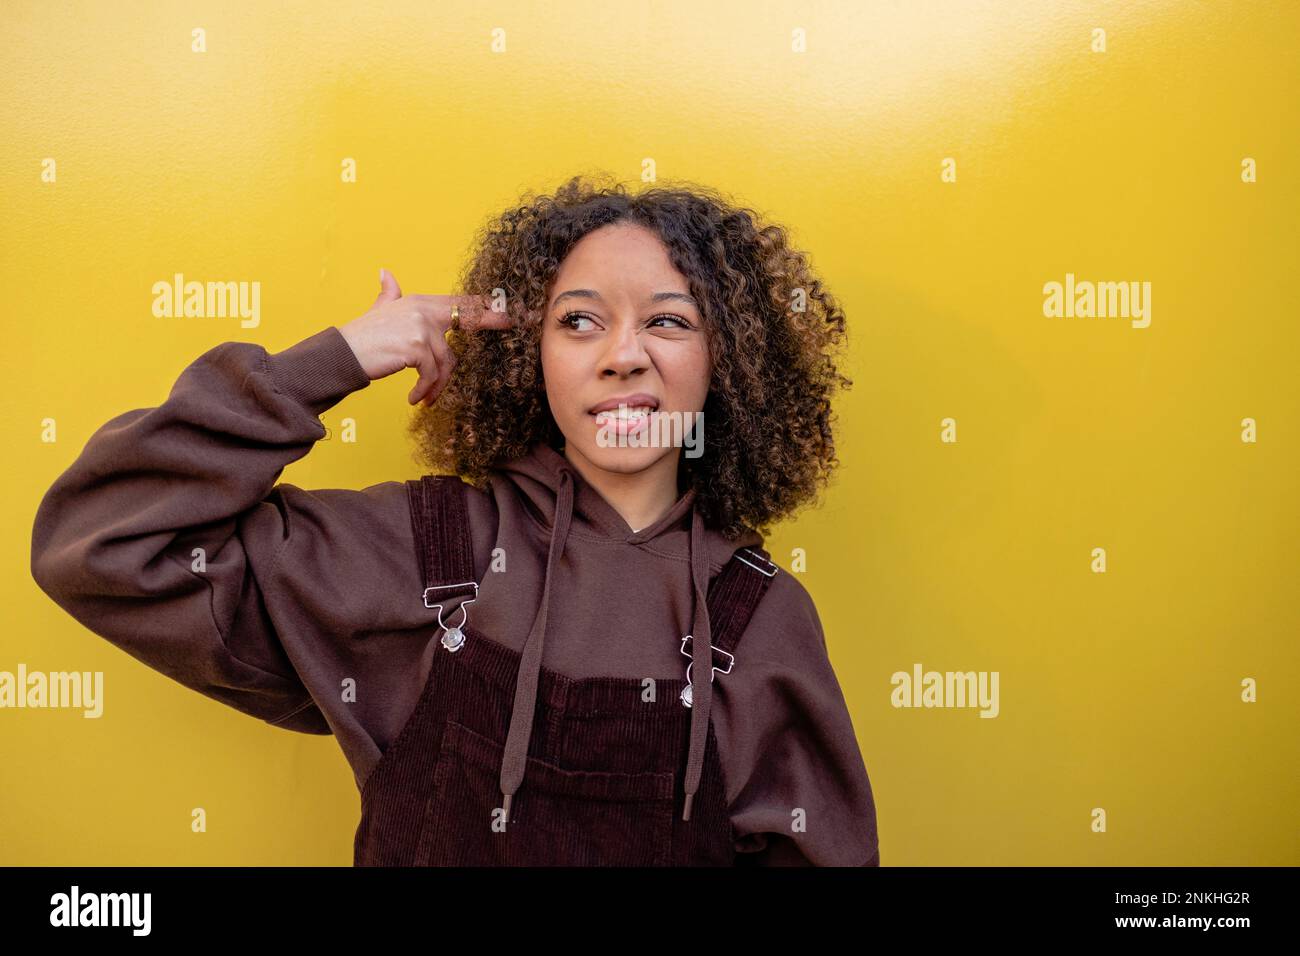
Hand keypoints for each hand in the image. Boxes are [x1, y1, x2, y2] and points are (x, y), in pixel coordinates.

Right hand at [337, 269, 512, 405]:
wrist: (343, 353)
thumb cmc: (364, 336)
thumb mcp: (380, 310)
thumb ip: (389, 294)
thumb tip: (386, 273)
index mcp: (420, 302)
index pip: (458, 302)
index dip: (483, 305)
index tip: (508, 307)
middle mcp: (424, 310)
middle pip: (466, 318)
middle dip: (491, 320)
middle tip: (513, 322)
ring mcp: (421, 328)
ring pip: (446, 361)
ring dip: (437, 384)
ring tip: (427, 398)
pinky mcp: (416, 348)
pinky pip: (432, 374)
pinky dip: (425, 389)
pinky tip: (415, 399)